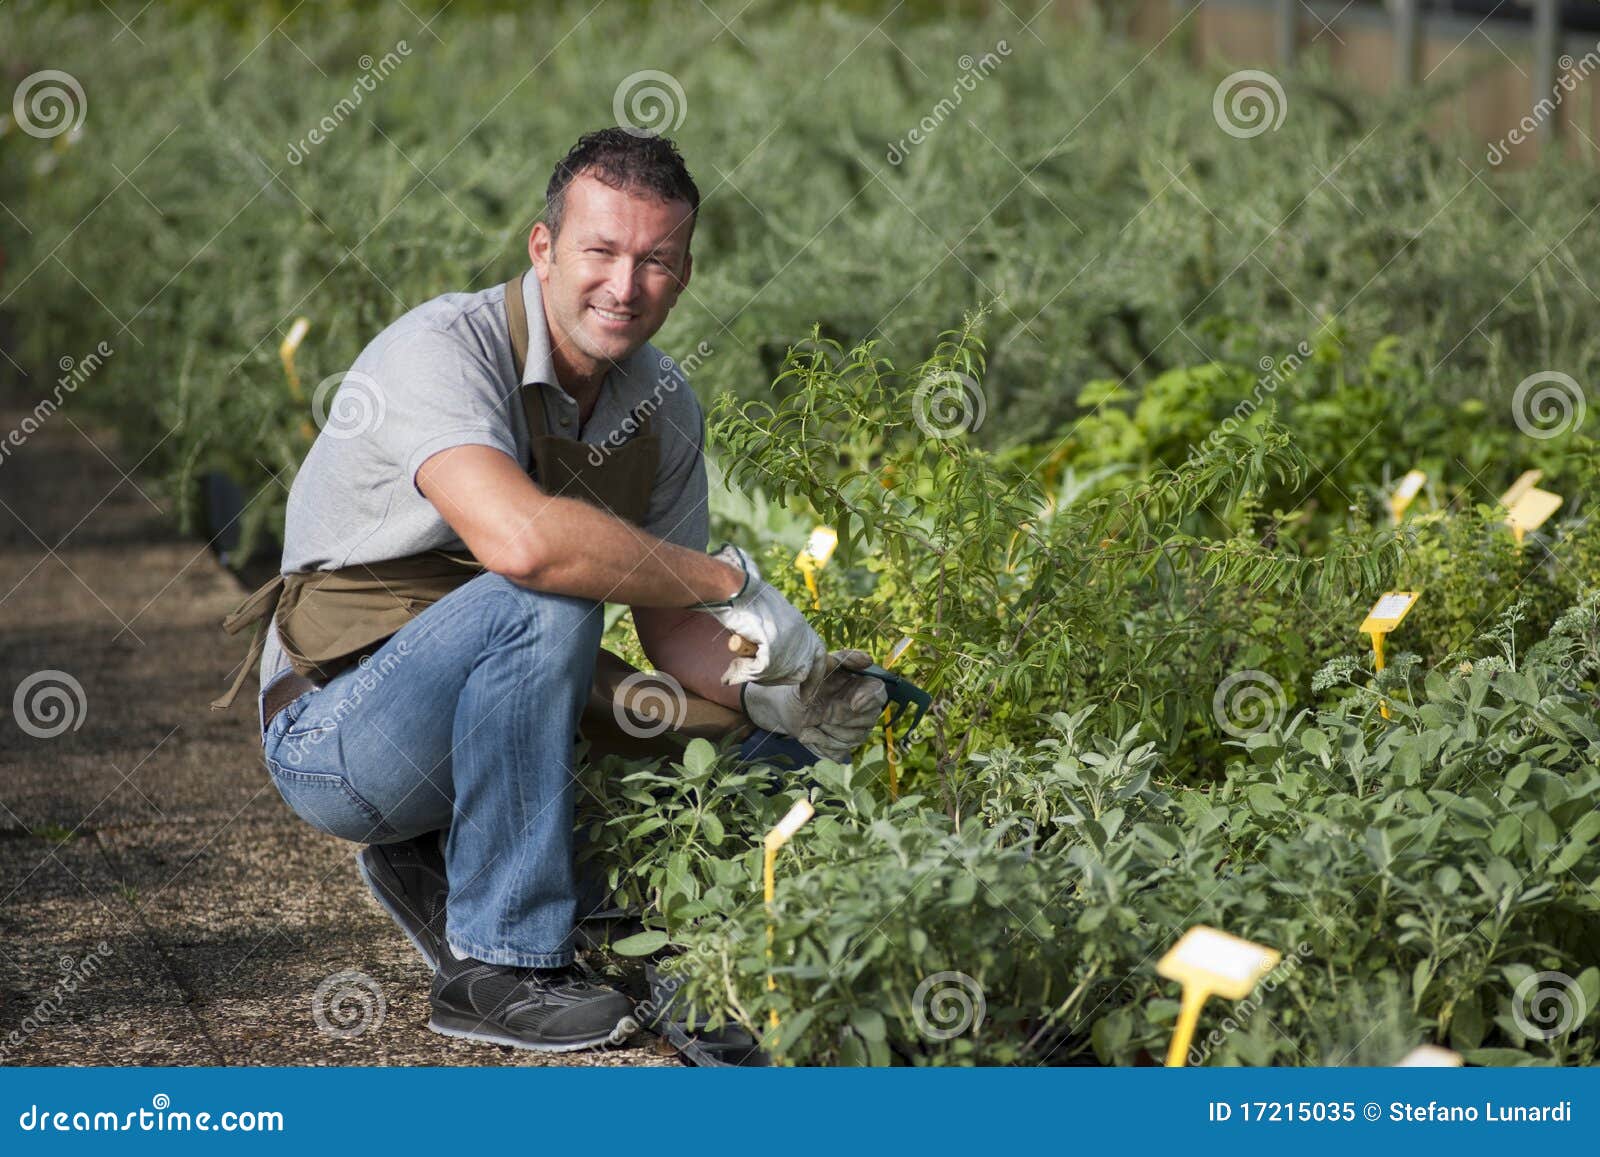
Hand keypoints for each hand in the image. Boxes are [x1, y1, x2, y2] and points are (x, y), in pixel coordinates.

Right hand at [696, 545, 827, 692]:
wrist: (734, 590)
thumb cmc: (745, 603)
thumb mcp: (767, 623)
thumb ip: (775, 642)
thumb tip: (767, 669)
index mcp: (802, 626)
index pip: (819, 657)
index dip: (814, 679)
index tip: (806, 695)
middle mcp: (802, 634)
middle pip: (799, 672)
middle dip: (779, 679)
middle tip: (759, 676)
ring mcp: (790, 640)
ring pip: (777, 673)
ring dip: (756, 673)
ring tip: (739, 663)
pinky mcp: (774, 645)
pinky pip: (760, 671)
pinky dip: (743, 670)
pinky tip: (734, 665)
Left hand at [743, 650, 888, 762]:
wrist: (789, 702)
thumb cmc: (810, 679)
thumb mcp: (823, 664)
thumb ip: (845, 658)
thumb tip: (867, 660)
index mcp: (864, 688)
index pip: (879, 695)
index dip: (869, 700)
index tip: (854, 703)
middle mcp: (864, 711)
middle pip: (866, 719)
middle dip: (840, 716)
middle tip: (821, 712)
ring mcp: (855, 731)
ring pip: (852, 738)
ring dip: (827, 729)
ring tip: (809, 719)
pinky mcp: (841, 747)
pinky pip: (838, 752)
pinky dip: (819, 742)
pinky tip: (806, 733)